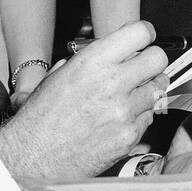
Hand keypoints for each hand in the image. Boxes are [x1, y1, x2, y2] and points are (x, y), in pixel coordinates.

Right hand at [0, 22, 166, 185]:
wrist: (33, 158)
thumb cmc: (40, 118)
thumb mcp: (60, 74)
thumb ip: (93, 58)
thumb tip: (117, 50)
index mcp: (93, 62)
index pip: (141, 33)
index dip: (144, 34)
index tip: (144, 39)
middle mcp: (112, 83)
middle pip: (158, 59)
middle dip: (152, 61)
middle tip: (143, 67)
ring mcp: (124, 112)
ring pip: (158, 89)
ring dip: (147, 90)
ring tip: (129, 95)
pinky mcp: (129, 136)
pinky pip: (149, 117)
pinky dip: (139, 116)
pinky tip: (120, 118)